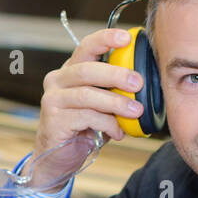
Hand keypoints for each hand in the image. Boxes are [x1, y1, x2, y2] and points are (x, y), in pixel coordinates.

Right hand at [28, 28, 144, 189]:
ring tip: (135, 111)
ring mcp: (52, 99)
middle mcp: (57, 80)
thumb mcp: (102, 107)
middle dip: (116, 74)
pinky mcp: (53, 119)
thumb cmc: (83, 130)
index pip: (86, 47)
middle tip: (138, 82)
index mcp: (70, 71)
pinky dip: (106, 124)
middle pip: (87, 69)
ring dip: (115, 102)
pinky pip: (85, 116)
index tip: (126, 37)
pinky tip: (118, 133)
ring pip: (88, 94)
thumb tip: (145, 84)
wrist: (58, 160)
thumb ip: (115, 93)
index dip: (105, 38)